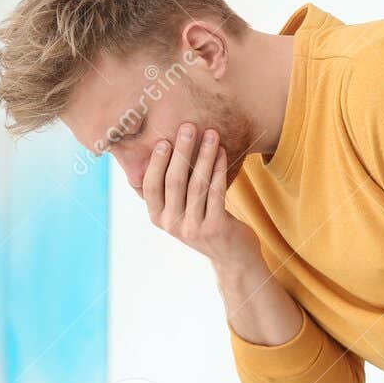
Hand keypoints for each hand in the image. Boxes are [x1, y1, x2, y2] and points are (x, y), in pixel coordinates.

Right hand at [144, 123, 257, 267]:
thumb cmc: (205, 222)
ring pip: (197, 184)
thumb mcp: (181, 209)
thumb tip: (160, 147)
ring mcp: (193, 228)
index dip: (156, 163)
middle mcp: (172, 224)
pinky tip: (223, 152)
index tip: (164, 140)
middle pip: (174, 181)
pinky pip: (216, 192)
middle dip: (182, 151)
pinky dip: (219, 169)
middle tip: (188, 126)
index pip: (151, 186)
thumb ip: (170, 188)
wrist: (233, 256)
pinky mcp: (215, 229)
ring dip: (205, 155)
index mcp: (158, 217)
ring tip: (211, 133)